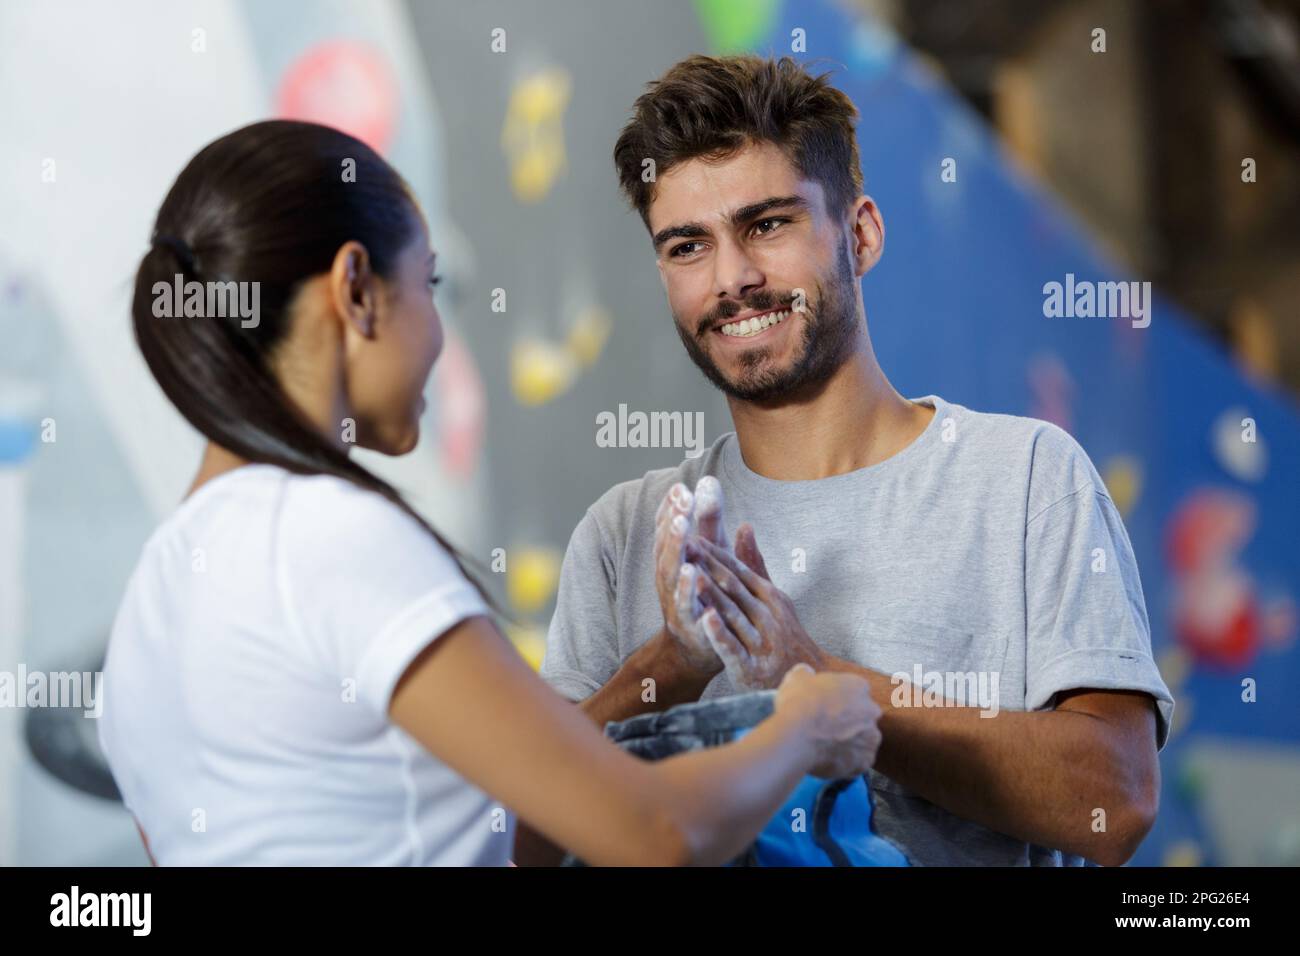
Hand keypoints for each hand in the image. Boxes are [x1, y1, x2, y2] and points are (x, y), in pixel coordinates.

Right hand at [652, 478, 726, 672]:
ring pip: (671, 571)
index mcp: (673, 558)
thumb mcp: (711, 553)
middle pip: (667, 545)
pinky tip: (692, 571)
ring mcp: (674, 599)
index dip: (671, 508)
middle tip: (681, 498)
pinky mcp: (688, 622)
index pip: (667, 529)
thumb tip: (709, 480)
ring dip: (675, 547)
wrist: (701, 646)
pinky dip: (686, 587)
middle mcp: (668, 576)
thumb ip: (709, 519)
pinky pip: (685, 603)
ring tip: (683, 525)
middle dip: (673, 520)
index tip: (680, 487)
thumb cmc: (707, 593)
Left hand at [685, 534, 827, 690]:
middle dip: (708, 566)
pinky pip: (735, 648)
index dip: (714, 553)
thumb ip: (755, 564)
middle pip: (733, 587)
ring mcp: (760, 641)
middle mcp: (766, 614)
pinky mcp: (752, 667)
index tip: (691, 535)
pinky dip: (720, 633)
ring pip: (733, 614)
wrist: (810, 678)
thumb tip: (745, 526)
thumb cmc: (784, 634)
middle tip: (686, 545)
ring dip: (713, 594)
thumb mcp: (773, 596)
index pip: (738, 570)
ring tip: (692, 575)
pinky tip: (706, 619)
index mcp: (768, 596)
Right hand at [775, 663, 881, 778]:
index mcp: (859, 686)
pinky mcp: (864, 761)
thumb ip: (806, 674)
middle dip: (849, 721)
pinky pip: (858, 762)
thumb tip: (805, 673)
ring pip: (863, 740)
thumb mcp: (797, 678)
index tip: (826, 707)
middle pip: (863, 716)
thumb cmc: (799, 704)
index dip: (839, 700)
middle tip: (827, 727)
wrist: (797, 735)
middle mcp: (871, 711)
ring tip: (828, 746)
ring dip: (851, 742)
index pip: (855, 691)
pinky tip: (831, 760)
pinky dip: (847, 762)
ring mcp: (870, 738)